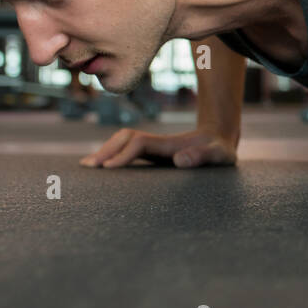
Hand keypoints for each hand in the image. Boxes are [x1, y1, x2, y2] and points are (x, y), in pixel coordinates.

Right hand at [79, 127, 237, 168]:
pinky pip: (126, 150)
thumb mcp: (220, 154)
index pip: (139, 144)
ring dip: (105, 151)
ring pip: (122, 142)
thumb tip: (179, 161)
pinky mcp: (152, 153)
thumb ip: (203, 156)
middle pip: (125, 138)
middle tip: (88, 168)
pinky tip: (99, 167)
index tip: (109, 168)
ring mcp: (153, 147)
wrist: (220, 138)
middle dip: (106, 150)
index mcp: (170, 145)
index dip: (124, 154)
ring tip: (87, 167)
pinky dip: (111, 155)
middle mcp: (157, 143)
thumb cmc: (220, 151)